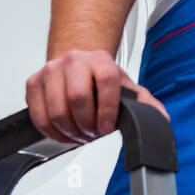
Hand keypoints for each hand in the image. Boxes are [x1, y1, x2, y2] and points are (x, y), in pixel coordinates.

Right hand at [26, 48, 169, 143]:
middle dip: (87, 124)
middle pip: (78, 97)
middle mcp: (74, 61)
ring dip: (70, 131)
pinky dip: (52, 132)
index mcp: (100, 59)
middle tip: (93, 133)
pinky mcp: (33, 83)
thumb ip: (143, 102)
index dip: (107, 109)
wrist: (76, 64)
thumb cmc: (100, 78)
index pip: (106, 81)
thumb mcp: (125, 86)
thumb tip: (161, 118)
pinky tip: (64, 134)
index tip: (108, 127)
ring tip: (80, 135)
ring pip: (56, 110)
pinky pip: (39, 115)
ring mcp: (51, 71)